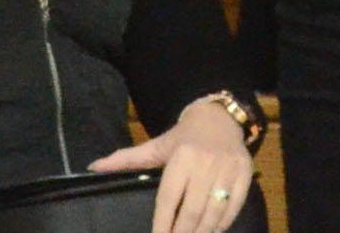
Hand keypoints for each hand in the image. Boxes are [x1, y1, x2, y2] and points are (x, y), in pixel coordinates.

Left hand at [89, 97, 255, 232]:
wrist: (219, 118)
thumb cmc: (183, 138)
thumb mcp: (156, 146)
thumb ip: (126, 159)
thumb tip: (93, 168)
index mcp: (181, 155)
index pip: (169, 199)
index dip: (162, 224)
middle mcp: (206, 161)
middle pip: (192, 210)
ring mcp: (228, 167)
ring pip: (215, 212)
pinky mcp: (246, 172)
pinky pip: (234, 206)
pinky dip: (223, 223)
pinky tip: (212, 231)